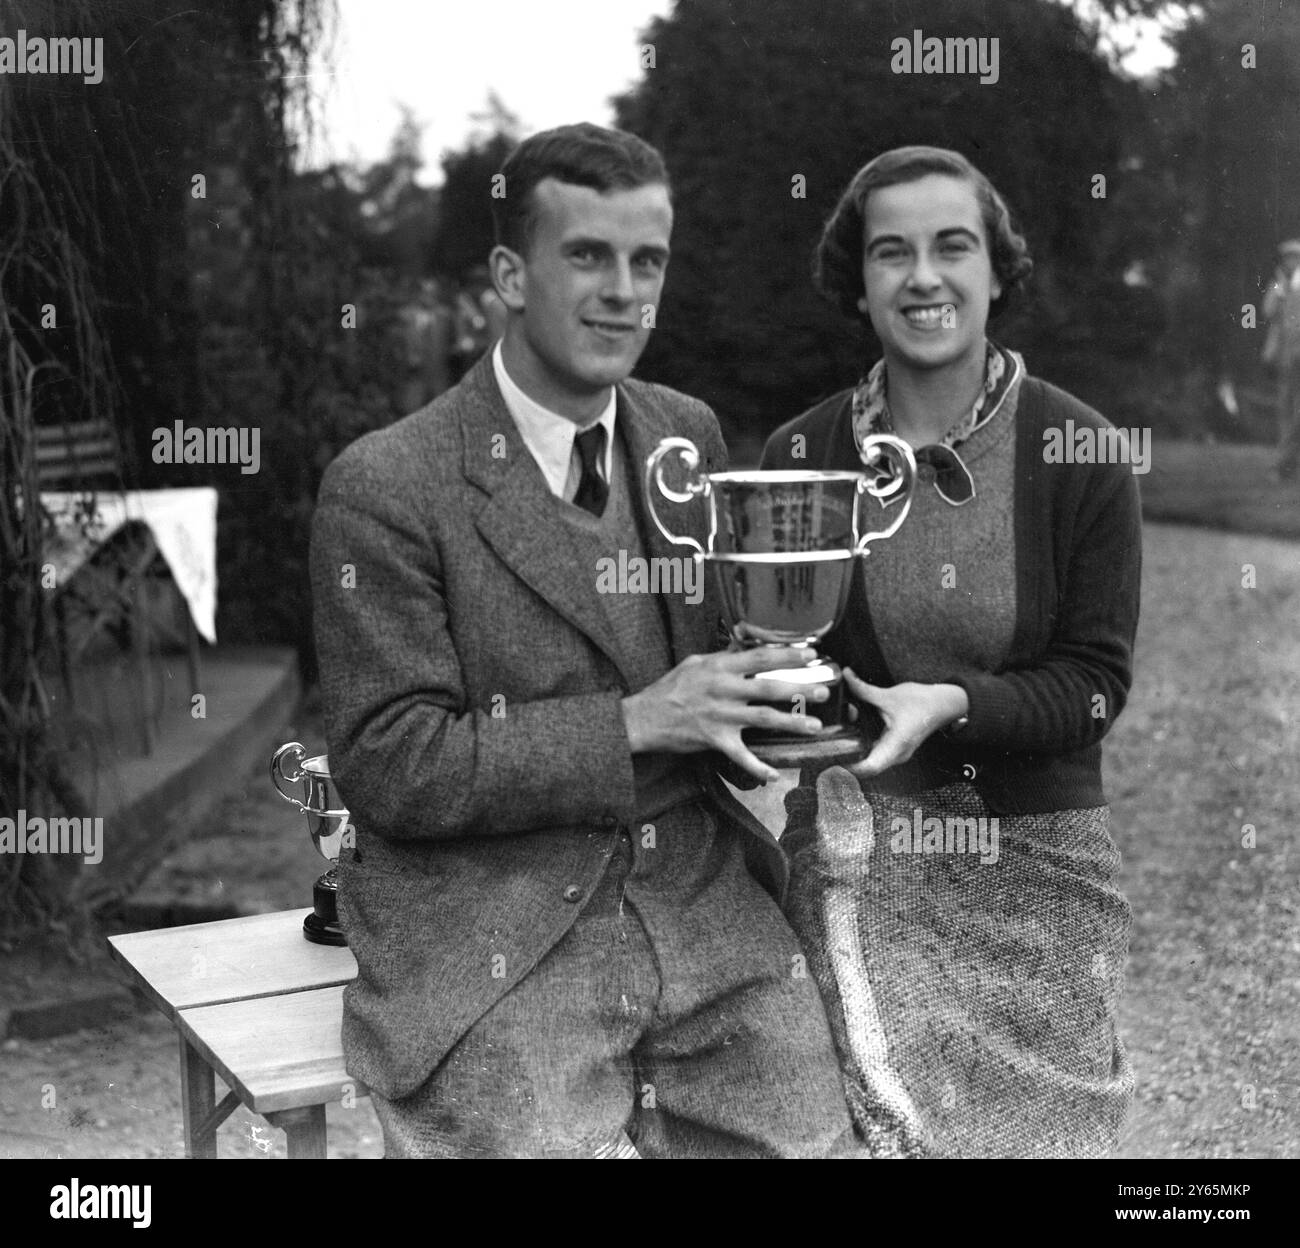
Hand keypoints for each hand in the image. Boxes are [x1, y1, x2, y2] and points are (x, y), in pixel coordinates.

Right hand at [622, 647, 831, 782]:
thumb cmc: (670, 688)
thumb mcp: (695, 663)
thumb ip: (722, 656)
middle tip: (823, 690)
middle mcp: (722, 690)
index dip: (787, 655)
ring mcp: (720, 716)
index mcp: (719, 668)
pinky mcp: (715, 740)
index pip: (759, 657)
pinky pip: (741, 757)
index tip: (810, 654)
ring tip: (814, 726)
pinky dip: (758, 768)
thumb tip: (745, 646)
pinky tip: (775, 776)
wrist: (643, 718)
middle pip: (768, 687)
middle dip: (799, 688)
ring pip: (763, 718)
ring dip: (791, 722)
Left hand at [843, 668, 967, 778]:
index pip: (869, 768)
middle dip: (848, 760)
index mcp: (896, 745)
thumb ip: (864, 689)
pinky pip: (877, 756)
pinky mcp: (896, 749)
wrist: (944, 704)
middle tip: (830, 749)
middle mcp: (897, 754)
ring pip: (871, 762)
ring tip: (840, 741)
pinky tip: (853, 736)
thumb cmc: (923, 702)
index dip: (849, 768)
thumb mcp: (889, 695)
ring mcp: (897, 754)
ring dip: (855, 753)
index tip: (833, 760)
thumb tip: (847, 677)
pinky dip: (864, 748)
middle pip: (867, 768)